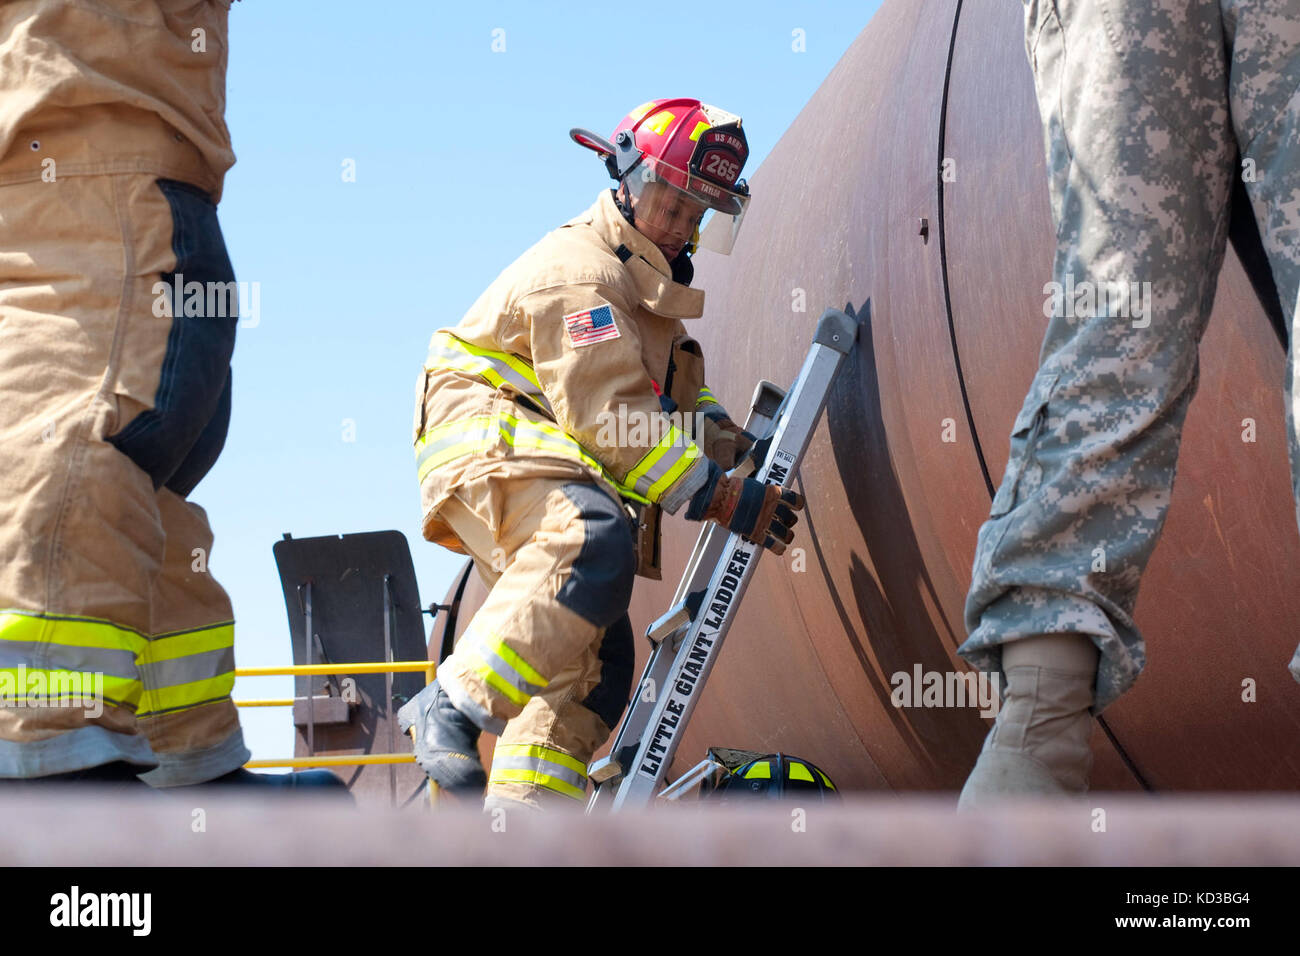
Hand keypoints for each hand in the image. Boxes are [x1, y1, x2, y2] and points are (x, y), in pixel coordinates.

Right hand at [687, 466, 804, 553]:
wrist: (720, 497)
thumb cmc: (732, 488)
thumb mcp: (752, 484)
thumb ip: (761, 491)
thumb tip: (762, 492)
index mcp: (773, 493)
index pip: (795, 500)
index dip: (797, 504)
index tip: (796, 506)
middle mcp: (772, 508)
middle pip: (791, 518)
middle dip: (789, 521)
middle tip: (785, 522)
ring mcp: (765, 522)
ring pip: (785, 533)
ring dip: (787, 535)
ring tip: (786, 536)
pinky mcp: (756, 533)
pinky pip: (773, 544)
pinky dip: (778, 547)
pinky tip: (780, 548)